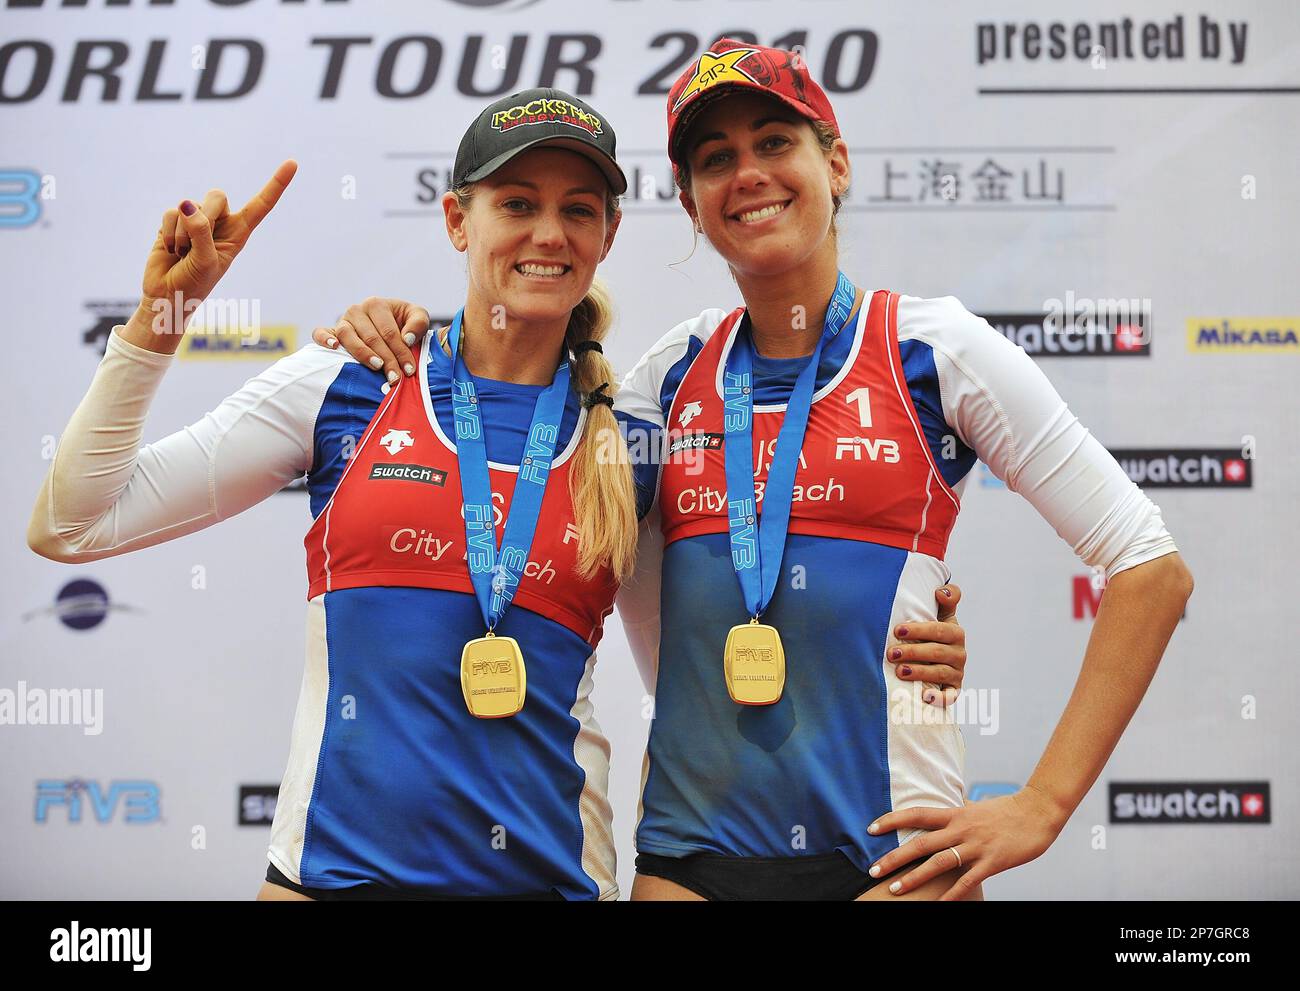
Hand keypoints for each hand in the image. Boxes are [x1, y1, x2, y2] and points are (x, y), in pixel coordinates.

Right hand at [141, 160, 296, 326]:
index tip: (293, 163)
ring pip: (189, 205)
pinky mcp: (174, 221)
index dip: (276, 184)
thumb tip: (187, 204)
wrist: (168, 296)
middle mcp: (219, 223)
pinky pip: (170, 214)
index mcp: (239, 234)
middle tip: (196, 243)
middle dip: (205, 215)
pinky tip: (170, 250)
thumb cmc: (194, 284)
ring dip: (183, 234)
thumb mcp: (205, 262)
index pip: (261, 205)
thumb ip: (200, 232)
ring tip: (183, 254)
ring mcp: (195, 220)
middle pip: (216, 196)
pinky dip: (169, 234)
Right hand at [312, 297, 429, 391]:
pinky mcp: (331, 331)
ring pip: (348, 337)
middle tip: (395, 378)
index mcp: (376, 304)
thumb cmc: (403, 322)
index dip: (400, 352)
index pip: (389, 332)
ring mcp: (342, 321)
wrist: (387, 324)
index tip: (409, 370)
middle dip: (386, 359)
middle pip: (371, 338)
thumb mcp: (417, 316)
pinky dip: (324, 339)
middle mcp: (357, 310)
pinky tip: (334, 347)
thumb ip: (418, 323)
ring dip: (362, 354)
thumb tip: (407, 339)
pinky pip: (320, 333)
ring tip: (376, 367)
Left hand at [865, 786, 1067, 899]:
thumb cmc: (1007, 809)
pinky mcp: (991, 862)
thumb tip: (946, 809)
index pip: (916, 814)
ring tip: (896, 889)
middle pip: (920, 843)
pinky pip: (967, 882)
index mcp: (955, 814)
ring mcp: (975, 847)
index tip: (870, 828)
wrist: (1037, 811)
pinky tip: (938, 904)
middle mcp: (960, 829)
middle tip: (873, 870)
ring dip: (914, 877)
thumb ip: (958, 812)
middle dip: (894, 858)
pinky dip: (951, 895)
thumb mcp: (976, 807)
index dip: (891, 820)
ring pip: (938, 863)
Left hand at [887, 583, 964, 706]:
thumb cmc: (932, 634)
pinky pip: (950, 696)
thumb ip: (946, 600)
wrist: (938, 660)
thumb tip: (942, 591)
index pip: (940, 629)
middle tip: (891, 653)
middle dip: (913, 651)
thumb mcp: (941, 616)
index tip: (898, 629)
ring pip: (940, 672)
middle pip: (936, 651)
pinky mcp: (954, 690)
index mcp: (955, 633)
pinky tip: (924, 697)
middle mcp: (959, 653)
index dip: (920, 629)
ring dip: (920, 672)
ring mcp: (957, 673)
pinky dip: (939, 698)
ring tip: (899, 671)